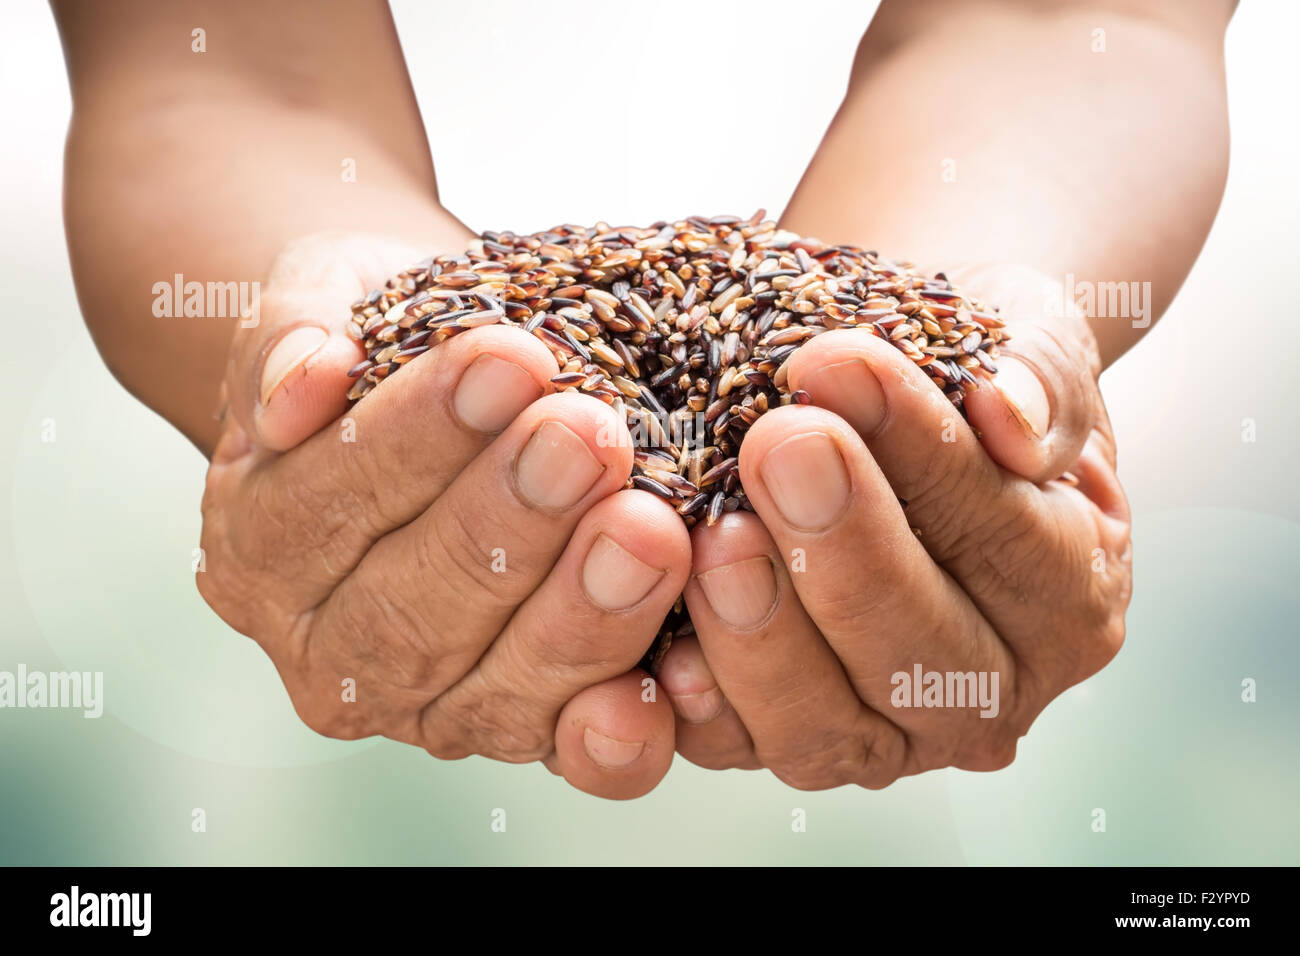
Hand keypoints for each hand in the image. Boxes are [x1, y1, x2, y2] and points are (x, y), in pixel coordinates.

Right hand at [198, 233, 689, 798]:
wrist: (450, 387)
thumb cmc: (391, 338)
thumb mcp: (327, 297)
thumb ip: (295, 333)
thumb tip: (303, 383)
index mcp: (260, 545)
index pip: (326, 500)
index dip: (418, 436)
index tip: (510, 360)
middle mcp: (327, 649)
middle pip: (407, 611)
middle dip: (507, 524)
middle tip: (588, 439)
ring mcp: (424, 706)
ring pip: (491, 690)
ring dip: (577, 614)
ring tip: (650, 529)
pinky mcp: (518, 729)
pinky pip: (565, 755)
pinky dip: (613, 732)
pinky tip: (667, 683)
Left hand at [656, 264, 1131, 787]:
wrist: (889, 404)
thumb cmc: (960, 376)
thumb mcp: (1029, 341)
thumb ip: (1042, 377)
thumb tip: (1012, 416)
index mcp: (1069, 596)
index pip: (1009, 538)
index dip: (925, 456)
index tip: (838, 365)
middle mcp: (988, 689)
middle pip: (924, 657)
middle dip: (844, 551)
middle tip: (778, 447)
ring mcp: (884, 731)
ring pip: (827, 727)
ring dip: (764, 635)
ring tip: (716, 533)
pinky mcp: (787, 736)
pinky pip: (735, 746)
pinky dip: (697, 702)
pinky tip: (663, 642)